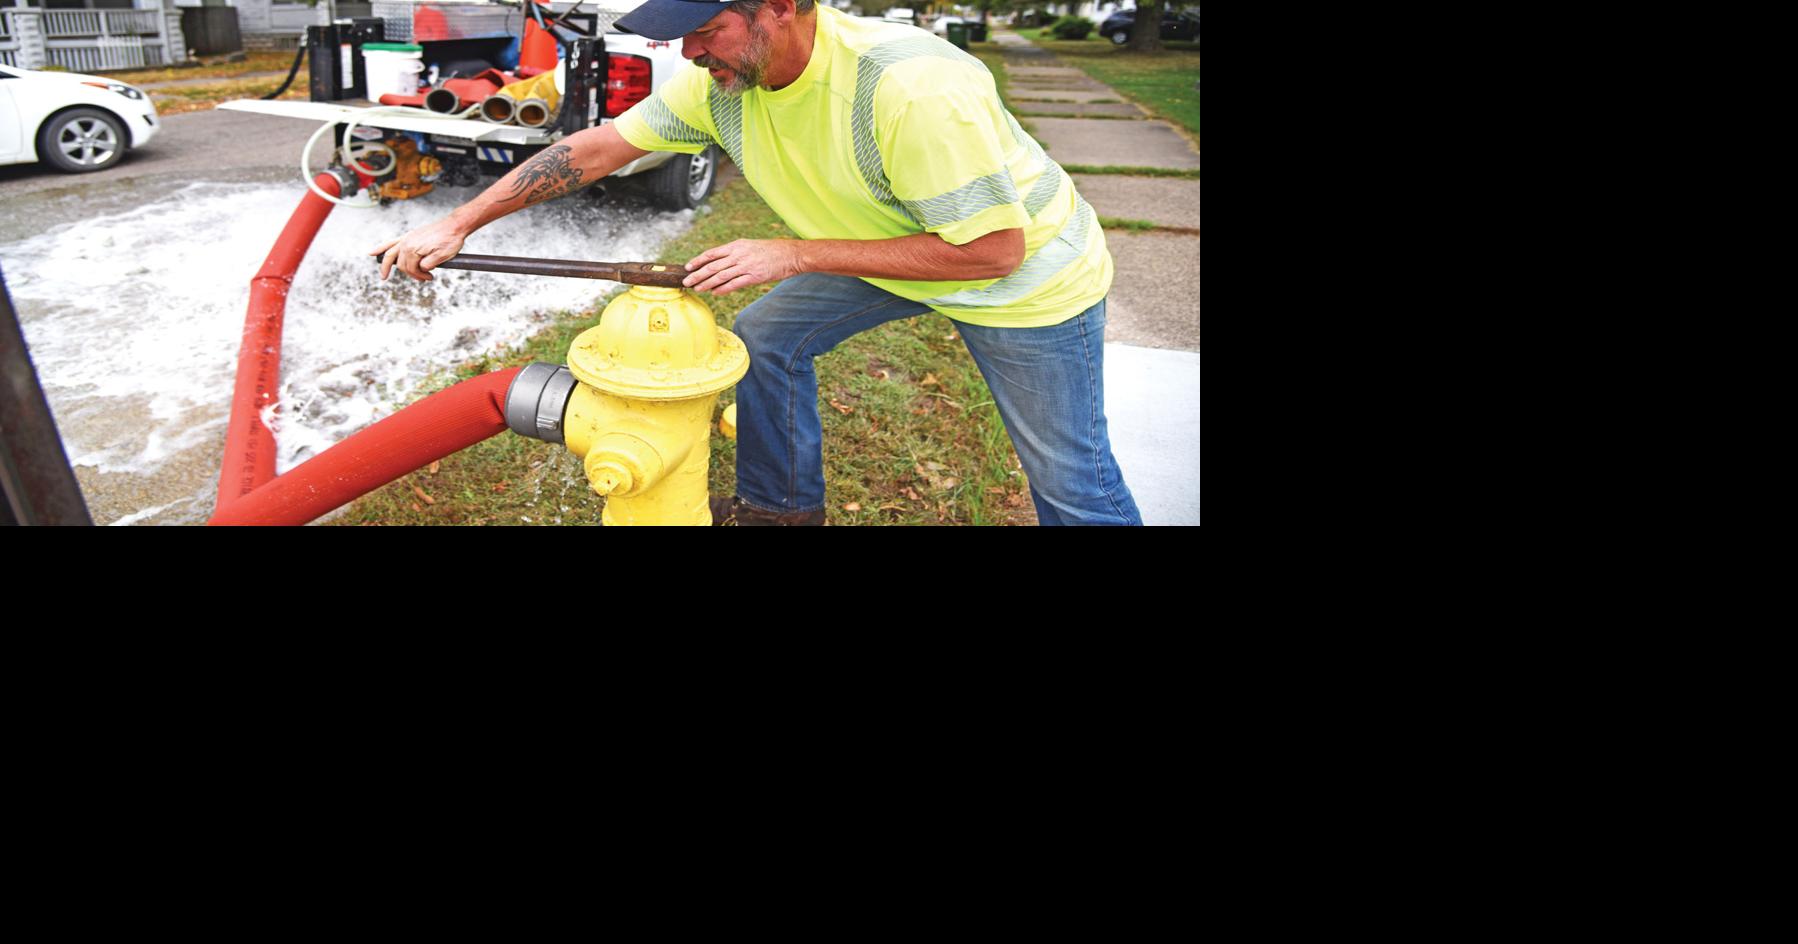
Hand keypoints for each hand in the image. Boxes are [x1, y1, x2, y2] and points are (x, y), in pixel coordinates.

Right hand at [372, 216, 469, 281]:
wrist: (454, 226)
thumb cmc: (450, 240)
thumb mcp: (442, 256)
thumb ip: (428, 264)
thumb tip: (420, 268)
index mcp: (413, 249)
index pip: (411, 269)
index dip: (420, 276)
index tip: (430, 278)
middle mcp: (406, 243)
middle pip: (402, 264)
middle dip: (411, 273)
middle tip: (424, 279)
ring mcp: (406, 238)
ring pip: (390, 254)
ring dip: (386, 265)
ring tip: (383, 276)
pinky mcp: (409, 236)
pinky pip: (391, 243)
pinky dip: (381, 248)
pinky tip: (372, 253)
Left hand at [682, 239, 804, 293]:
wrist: (790, 254)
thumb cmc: (770, 251)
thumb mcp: (750, 246)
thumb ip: (735, 253)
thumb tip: (719, 262)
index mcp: (736, 245)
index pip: (712, 253)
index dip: (698, 260)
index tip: (687, 267)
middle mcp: (739, 254)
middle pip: (713, 265)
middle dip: (698, 274)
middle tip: (686, 281)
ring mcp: (746, 266)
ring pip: (721, 276)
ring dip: (707, 283)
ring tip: (697, 289)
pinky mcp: (754, 276)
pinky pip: (734, 284)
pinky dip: (723, 289)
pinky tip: (715, 293)